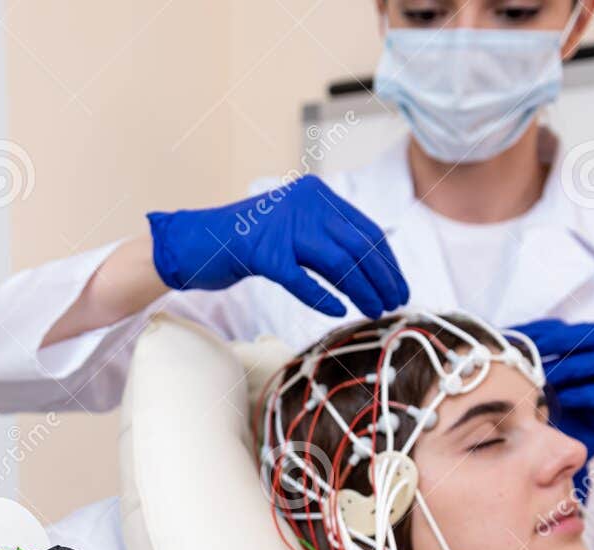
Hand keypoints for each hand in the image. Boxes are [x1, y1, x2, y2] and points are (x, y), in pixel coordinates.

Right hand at [147, 175, 408, 319]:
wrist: (195, 242)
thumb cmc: (246, 242)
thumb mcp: (293, 230)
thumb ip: (326, 238)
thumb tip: (371, 268)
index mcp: (315, 194)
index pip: (365, 229)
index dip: (387, 261)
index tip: (399, 286)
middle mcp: (303, 204)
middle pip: (357, 246)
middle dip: (381, 278)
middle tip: (395, 303)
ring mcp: (281, 228)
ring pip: (337, 262)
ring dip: (361, 291)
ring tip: (375, 310)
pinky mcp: (261, 253)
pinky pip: (300, 279)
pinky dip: (321, 298)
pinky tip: (337, 312)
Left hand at [511, 319, 593, 503]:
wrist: (541, 462)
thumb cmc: (531, 418)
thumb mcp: (523, 384)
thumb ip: (520, 360)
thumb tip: (500, 337)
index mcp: (584, 354)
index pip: (578, 328)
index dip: (555, 330)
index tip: (525, 336)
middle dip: (566, 342)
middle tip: (536, 352)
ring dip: (574, 367)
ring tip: (544, 376)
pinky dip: (586, 395)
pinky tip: (561, 398)